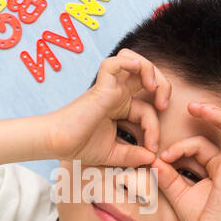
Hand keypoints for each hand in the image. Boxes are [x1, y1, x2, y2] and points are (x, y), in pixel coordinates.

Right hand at [44, 50, 171, 167]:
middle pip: (146, 75)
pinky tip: (139, 73)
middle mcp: (116, 94)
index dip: (155, 129)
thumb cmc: (79, 147)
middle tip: (163, 106)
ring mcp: (108, 89)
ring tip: (153, 87)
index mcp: (121, 108)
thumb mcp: (113, 154)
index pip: (148, 110)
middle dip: (163, 86)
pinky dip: (127, 62)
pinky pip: (113, 64)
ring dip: (150, 69)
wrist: (57, 144)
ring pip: (133, 62)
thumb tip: (153, 158)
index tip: (152, 150)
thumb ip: (133, 156)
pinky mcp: (100, 87)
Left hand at [150, 101, 220, 220]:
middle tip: (189, 107)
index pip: (202, 147)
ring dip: (218, 116)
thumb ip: (167, 176)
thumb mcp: (178, 194)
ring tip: (197, 108)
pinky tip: (211, 118)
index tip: (162, 158)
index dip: (180, 147)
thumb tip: (153, 161)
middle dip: (208, 116)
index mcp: (219, 170)